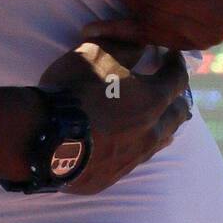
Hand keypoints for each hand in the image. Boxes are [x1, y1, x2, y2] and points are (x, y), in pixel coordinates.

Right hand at [40, 39, 190, 194]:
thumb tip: (142, 46)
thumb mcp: (97, 54)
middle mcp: (150, 132)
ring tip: (155, 118)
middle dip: (177, 99)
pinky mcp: (112, 176)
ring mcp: (133, 158)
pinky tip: (127, 142)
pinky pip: (134, 159)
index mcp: (153, 100)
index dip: (176, 64)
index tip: (171, 56)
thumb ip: (124, 48)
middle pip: (177, 116)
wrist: (45, 137)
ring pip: (158, 141)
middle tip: (171, 90)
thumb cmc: (74, 89)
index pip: (177, 79)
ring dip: (160, 125)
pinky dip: (136, 145)